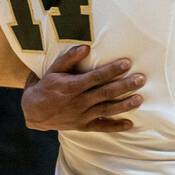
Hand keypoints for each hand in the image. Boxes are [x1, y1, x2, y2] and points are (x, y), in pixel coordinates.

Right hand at [22, 45, 144, 132]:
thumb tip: (86, 47)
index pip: (96, 77)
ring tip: (140, 99)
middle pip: (105, 93)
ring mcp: (81, 115)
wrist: (33, 112)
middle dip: (125, 86)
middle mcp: (78, 102)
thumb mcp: (53, 70)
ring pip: (106, 110)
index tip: (127, 63)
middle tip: (141, 79)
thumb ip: (69, 59)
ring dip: (124, 105)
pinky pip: (101, 127)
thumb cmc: (45, 87)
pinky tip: (130, 124)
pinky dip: (115, 127)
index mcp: (72, 86)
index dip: (112, 70)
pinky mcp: (83, 126)